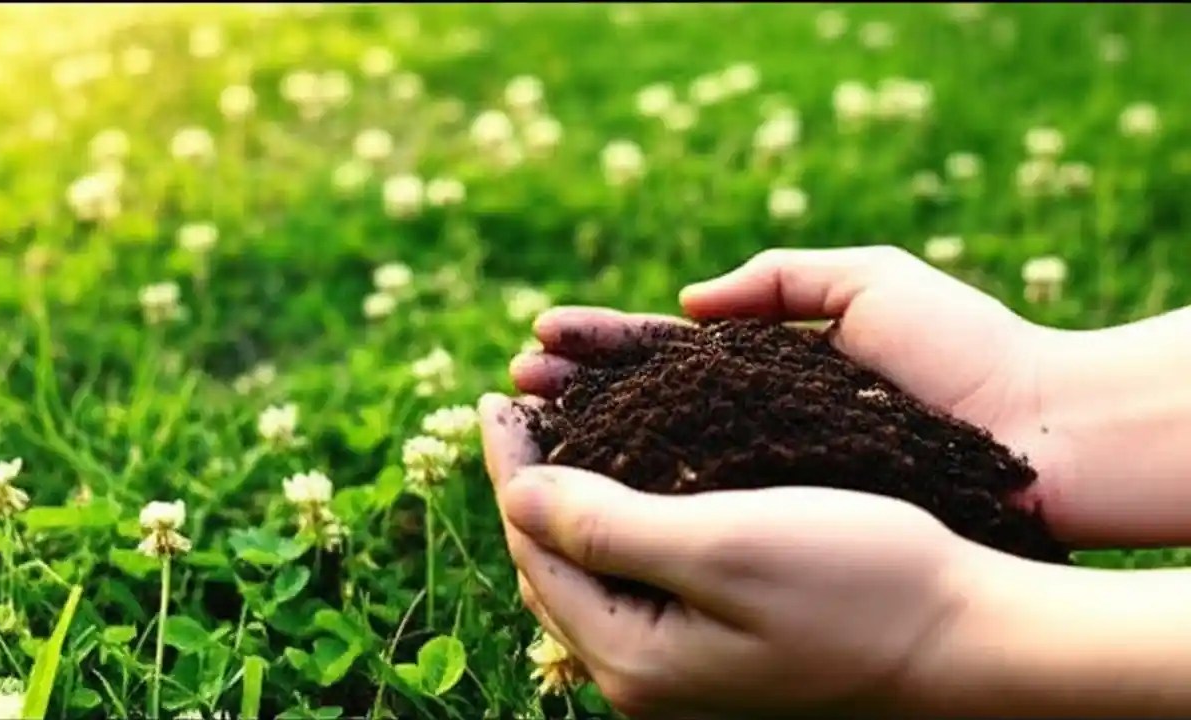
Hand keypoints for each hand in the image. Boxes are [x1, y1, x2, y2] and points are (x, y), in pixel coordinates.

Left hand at [479, 395, 976, 717]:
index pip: (533, 544)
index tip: (494, 394)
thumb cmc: (858, 578)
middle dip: (525, 484)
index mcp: (633, 658)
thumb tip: (514, 493)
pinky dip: (611, 524)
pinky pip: (632, 579)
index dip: (507, 463)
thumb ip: (605, 526)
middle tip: (516, 409)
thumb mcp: (722, 542)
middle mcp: (644, 679)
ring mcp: (681, 672)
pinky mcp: (715, 651)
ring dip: (565, 502)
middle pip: (550, 566)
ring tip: (554, 435)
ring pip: (588, 573)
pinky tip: (621, 482)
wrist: (966, 636)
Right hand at [510, 246, 1069, 533]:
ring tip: (526, 425)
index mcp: (767, 362)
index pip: (662, 350)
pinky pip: (700, 505)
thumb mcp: (870, 281)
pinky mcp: (787, 518)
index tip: (541, 333)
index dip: (601, 342)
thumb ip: (780, 277)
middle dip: (575, 391)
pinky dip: (640, 495)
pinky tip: (588, 490)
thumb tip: (686, 302)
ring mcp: (767, 473)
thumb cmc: (963, 349)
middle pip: (643, 405)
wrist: (1038, 433)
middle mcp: (755, 421)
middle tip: (511, 384)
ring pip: (656, 457)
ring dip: (587, 441)